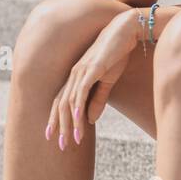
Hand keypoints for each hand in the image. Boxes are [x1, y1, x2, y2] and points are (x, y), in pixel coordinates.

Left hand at [45, 10, 139, 150]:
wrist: (125, 32)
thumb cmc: (116, 53)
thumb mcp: (108, 81)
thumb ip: (98, 99)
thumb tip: (90, 120)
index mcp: (76, 77)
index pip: (61, 103)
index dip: (56, 121)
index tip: (55, 138)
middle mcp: (74, 75)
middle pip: (60, 105)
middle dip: (60, 128)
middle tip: (61, 147)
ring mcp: (81, 71)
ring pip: (69, 102)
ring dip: (71, 123)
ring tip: (73, 140)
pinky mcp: (92, 68)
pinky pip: (82, 90)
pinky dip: (77, 106)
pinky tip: (77, 119)